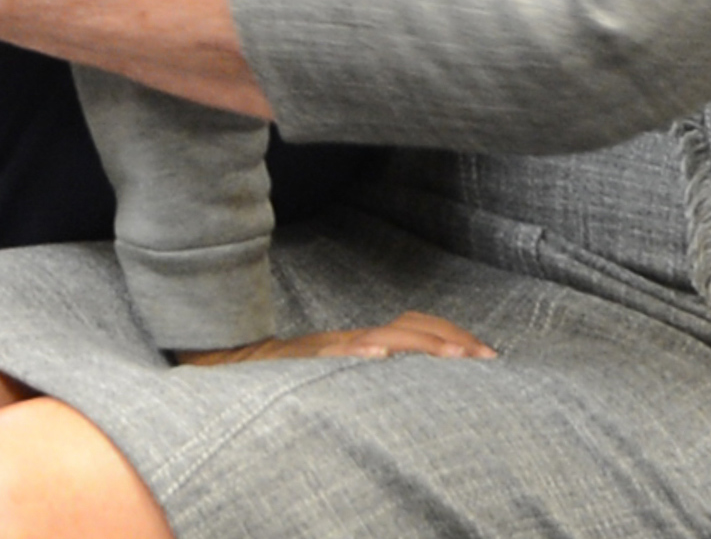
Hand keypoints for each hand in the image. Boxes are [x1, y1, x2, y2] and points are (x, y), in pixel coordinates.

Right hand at [178, 311, 495, 364]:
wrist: (223, 369)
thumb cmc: (282, 383)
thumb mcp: (336, 377)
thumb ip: (368, 373)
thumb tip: (407, 379)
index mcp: (361, 343)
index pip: (415, 325)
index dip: (450, 335)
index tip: (486, 354)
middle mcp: (348, 342)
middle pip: (408, 327)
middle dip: (450, 340)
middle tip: (487, 358)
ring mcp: (326, 351)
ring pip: (379, 339)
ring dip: (419, 345)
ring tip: (454, 357)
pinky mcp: (301, 362)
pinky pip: (332, 355)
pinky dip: (357, 353)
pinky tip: (380, 357)